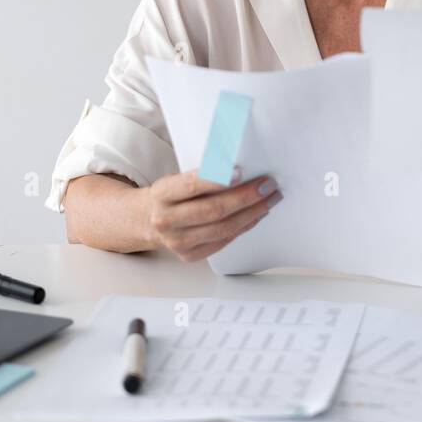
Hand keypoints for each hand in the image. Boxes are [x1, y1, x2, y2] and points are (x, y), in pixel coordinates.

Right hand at [145, 169, 281, 261]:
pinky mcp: (190, 255)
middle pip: (213, 210)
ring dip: (252, 213)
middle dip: (246, 197)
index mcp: (162, 194)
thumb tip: (239, 166)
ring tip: (270, 199)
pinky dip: (244, 226)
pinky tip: (256, 215)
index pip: (190, 186)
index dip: (216, 179)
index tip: (240, 171)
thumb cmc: (172, 195)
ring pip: (223, 228)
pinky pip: (224, 240)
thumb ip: (203, 174)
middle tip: (268, 185)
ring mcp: (177, 242)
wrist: (151, 221)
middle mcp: (166, 220)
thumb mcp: (177, 178)